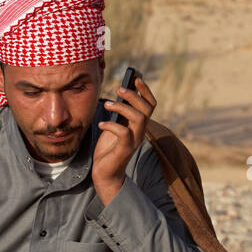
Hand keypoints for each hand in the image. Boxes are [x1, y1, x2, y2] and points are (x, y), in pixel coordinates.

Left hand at [93, 74, 156, 204]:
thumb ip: (118, 114)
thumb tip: (118, 96)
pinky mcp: (125, 150)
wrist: (104, 173)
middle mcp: (140, 132)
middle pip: (147, 109)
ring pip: (138, 118)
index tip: (136, 78)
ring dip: (123, 108)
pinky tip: (101, 123)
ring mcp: (134, 141)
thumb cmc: (108, 149)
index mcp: (139, 125)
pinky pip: (123, 133)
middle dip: (134, 96)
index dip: (145, 91)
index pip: (150, 105)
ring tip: (107, 104)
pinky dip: (111, 125)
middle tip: (118, 89)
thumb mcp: (114, 126)